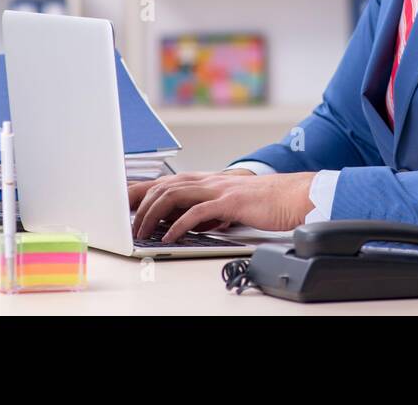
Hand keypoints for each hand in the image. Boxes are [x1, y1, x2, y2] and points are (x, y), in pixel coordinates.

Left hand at [127, 169, 316, 242]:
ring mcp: (218, 189)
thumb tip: (186, 224)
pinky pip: (196, 213)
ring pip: (174, 195)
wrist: (294, 196)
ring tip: (141, 231)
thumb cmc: (265, 202)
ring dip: (153, 214)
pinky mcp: (229, 202)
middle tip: (125, 221)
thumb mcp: (229, 204)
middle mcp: (209, 180)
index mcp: (207, 180)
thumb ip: (207, 210)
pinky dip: (178, 225)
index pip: (166, 181)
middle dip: (139, 203)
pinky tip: (168, 237)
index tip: (123, 202)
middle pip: (163, 185)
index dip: (142, 189)